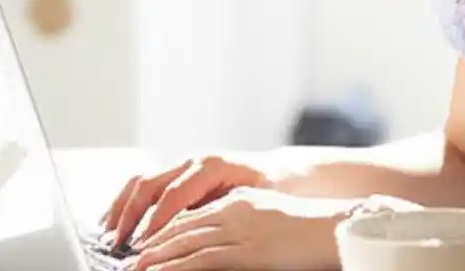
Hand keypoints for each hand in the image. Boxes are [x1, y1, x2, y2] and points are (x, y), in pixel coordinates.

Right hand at [100, 155, 274, 247]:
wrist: (284, 174)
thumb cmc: (276, 190)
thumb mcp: (257, 202)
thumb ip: (228, 214)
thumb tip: (200, 234)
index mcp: (213, 166)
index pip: (176, 194)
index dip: (157, 220)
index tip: (145, 244)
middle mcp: (194, 162)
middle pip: (150, 184)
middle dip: (130, 214)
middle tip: (118, 243)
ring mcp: (184, 166)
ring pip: (142, 181)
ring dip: (122, 207)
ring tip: (107, 232)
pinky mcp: (180, 176)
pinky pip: (147, 185)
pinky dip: (128, 202)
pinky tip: (115, 221)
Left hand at [132, 187, 353, 270]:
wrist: (334, 228)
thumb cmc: (308, 226)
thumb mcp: (268, 214)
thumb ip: (242, 217)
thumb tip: (221, 234)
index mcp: (236, 201)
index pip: (189, 212)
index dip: (163, 227)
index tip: (144, 240)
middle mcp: (231, 211)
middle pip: (180, 224)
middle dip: (151, 242)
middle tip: (129, 256)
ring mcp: (237, 230)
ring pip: (184, 241)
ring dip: (155, 256)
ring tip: (135, 268)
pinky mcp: (244, 251)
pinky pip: (200, 259)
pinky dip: (174, 267)